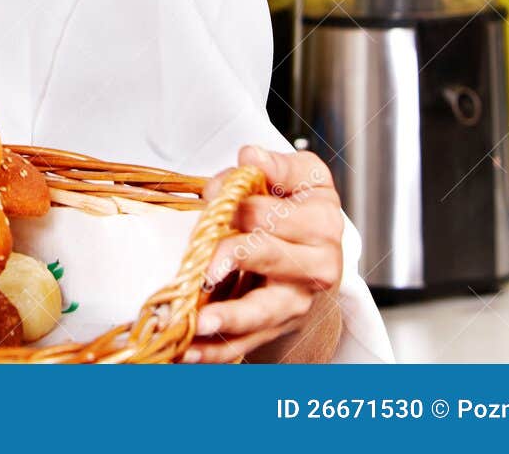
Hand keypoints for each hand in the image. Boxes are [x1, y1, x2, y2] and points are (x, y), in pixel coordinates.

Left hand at [185, 146, 344, 362]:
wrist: (316, 249)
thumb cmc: (301, 206)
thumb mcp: (301, 175)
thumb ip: (276, 165)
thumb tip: (251, 157)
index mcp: (321, 222)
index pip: (270, 212)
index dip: (233, 201)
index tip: (210, 194)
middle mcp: (316, 266)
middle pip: (269, 258)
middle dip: (235, 257)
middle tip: (206, 264)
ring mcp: (296, 301)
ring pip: (261, 311)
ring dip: (227, 318)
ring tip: (197, 321)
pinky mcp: (277, 326)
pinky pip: (245, 344)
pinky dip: (215, 351)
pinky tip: (187, 352)